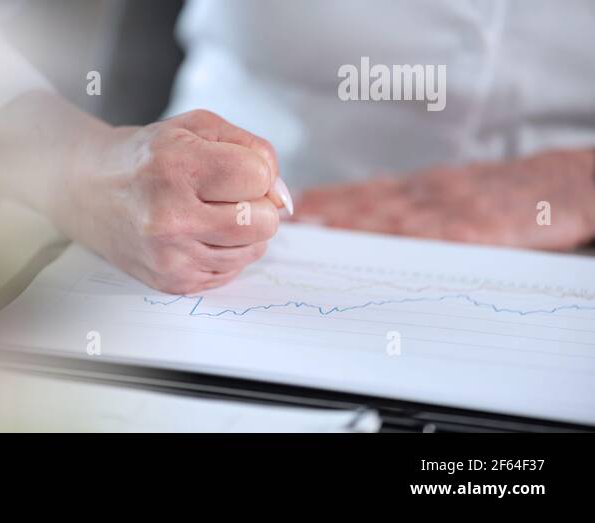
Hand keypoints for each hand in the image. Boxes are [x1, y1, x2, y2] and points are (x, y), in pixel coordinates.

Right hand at [51, 109, 287, 293]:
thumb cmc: (148, 156)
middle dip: (257, 205)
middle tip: (226, 195)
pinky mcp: (171, 281)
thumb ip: (254, 151)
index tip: (230, 169)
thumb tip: (283, 199)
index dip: (255, 171)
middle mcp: (170, 216)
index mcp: (176, 166)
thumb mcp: (198, 127)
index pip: (260, 177)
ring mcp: (169, 255)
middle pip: (263, 222)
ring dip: (242, 232)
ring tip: (208, 213)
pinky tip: (197, 234)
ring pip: (252, 251)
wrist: (88, 190)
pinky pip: (230, 272)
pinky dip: (224, 253)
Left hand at [295, 149, 594, 249]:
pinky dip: (402, 237)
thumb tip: (363, 214)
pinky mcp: (477, 230)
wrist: (564, 186)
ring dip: (351, 221)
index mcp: (424, 189)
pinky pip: (434, 235)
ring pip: (393, 216)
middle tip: (289, 221)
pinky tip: (377, 243)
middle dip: (327, 212)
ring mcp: (453, 211)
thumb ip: (413, 203)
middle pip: (369, 203)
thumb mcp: (454, 191)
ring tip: (315, 228)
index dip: (329, 200)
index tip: (295, 209)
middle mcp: (431, 195)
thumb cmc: (506, 195)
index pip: (366, 193)